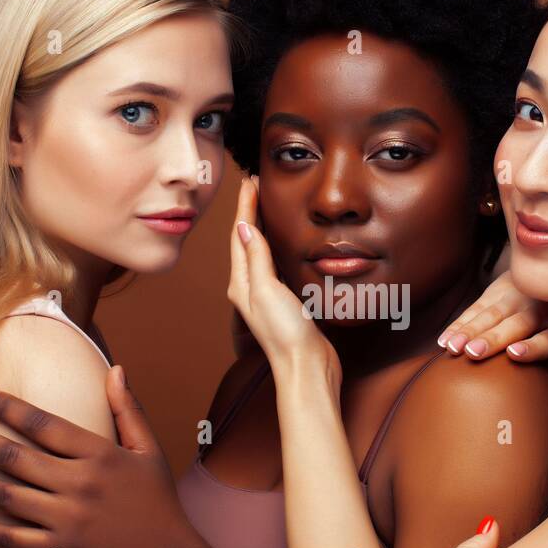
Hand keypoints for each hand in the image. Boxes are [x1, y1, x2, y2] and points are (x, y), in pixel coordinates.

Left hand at [0, 366, 189, 547]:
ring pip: (7, 496)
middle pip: (17, 457)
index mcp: (100, 455)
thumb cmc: (160, 505)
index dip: (12, 409)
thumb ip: (128, 410)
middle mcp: (80, 484)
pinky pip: (12, 539)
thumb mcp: (150, 452)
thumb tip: (115, 369)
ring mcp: (68, 519)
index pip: (45, 424)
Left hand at [226, 175, 339, 386]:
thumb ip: (256, 258)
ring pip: (261, 251)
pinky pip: (277, 264)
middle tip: (258, 184)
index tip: (251, 180)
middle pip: (247, 240)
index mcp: (240, 282)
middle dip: (251, 211)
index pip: (240, 234)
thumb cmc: (285, 333)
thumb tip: (244, 227)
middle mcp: (250, 287)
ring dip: (263, 226)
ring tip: (269, 204)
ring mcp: (267, 295)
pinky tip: (286, 241)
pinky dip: (278, 245)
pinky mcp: (285, 301)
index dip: (245, 206)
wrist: (307, 367)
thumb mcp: (267, 290)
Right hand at [435, 269, 547, 371]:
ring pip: (490, 316)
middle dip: (493, 339)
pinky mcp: (495, 292)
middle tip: (473, 353)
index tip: (514, 353)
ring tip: (453, 348)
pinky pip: (474, 309)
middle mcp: (539, 311)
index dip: (532, 348)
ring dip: (469, 332)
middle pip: (515, 327)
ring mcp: (516, 299)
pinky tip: (445, 341)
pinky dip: (458, 325)